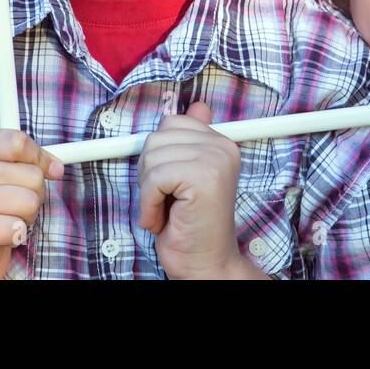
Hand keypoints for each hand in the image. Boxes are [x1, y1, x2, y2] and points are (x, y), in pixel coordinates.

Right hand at [0, 93, 63, 278]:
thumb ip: (0, 139)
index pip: (19, 141)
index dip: (39, 158)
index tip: (45, 169)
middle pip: (32, 175)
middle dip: (32, 195)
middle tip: (9, 205)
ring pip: (30, 201)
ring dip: (26, 217)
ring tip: (4, 219)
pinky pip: (18, 226)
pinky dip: (17, 235)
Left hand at [136, 102, 254, 278]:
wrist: (204, 263)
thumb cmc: (190, 225)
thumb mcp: (185, 176)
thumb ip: (189, 141)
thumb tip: (198, 107)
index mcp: (220, 142)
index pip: (172, 123)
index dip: (159, 157)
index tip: (171, 184)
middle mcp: (222, 146)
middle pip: (157, 138)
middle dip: (150, 172)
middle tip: (166, 200)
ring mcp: (215, 160)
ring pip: (152, 157)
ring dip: (147, 191)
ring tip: (165, 211)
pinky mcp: (204, 178)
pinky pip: (154, 178)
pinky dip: (148, 203)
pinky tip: (161, 220)